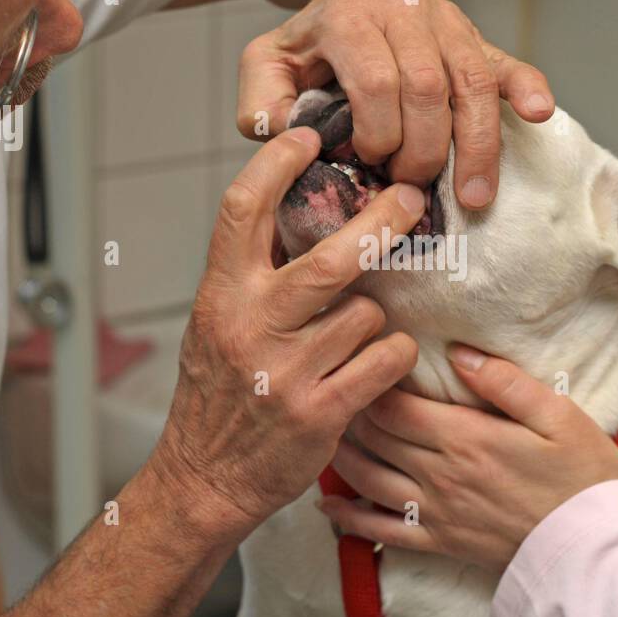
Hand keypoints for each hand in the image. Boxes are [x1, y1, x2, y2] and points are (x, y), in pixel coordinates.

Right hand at [151, 125, 423, 541]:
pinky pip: (385, 360)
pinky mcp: (320, 413)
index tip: (308, 136)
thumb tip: (299, 212)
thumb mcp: (214, 323)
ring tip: (356, 337)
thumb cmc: (217, 394)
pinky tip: (377, 364)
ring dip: (376, 318)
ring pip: (367, 313)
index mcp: (220, 295)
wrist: (205, 479)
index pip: (241, 210)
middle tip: (412, 197)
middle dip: (380, 220)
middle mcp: (250, 327)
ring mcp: (286, 372)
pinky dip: (393, 356)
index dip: (276, 164)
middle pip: (329, 257)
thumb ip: (251, 275)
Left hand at [237, 0, 554, 208]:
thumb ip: (262, 101)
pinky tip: (540, 112)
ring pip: (471, 84)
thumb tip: (290, 138)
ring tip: (473, 196)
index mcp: (350, 21)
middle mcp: (404, 15)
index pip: (376, 81)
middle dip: (423, 149)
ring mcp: (447, 25)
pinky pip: (507, 62)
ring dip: (476, 145)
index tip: (368, 162)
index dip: (377, 132)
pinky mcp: (477, 38)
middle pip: (427, 88)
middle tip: (409, 184)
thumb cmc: (317, 39)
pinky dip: (526, 87)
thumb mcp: (268, 60)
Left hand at [317, 345, 617, 572]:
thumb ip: (506, 382)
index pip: (394, 405)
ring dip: (340, 454)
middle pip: (374, 436)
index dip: (369, 381)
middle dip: (349, 409)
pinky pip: (381, 531)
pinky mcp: (438, 542)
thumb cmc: (582, 477)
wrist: (591, 550)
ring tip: (325, 431)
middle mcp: (439, 474)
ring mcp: (435, 511)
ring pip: (367, 479)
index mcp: (465, 437)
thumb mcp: (558, 415)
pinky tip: (328, 507)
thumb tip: (461, 351)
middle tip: (335, 388)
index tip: (360, 360)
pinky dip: (348, 519)